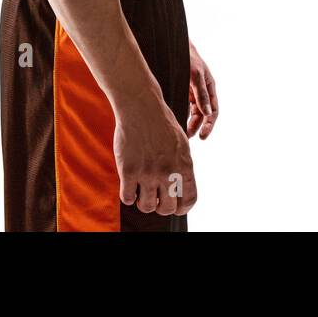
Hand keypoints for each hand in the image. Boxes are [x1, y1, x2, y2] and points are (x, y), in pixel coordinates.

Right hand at [113, 96, 196, 216]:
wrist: (142, 107)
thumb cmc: (161, 124)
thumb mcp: (181, 144)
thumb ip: (181, 167)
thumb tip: (179, 189)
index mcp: (185, 165)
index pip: (189, 199)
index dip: (182, 208)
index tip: (176, 208)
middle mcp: (169, 172)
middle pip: (167, 209)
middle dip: (161, 206)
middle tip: (155, 198)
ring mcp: (148, 173)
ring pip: (147, 207)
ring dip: (143, 202)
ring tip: (141, 191)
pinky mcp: (129, 171)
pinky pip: (127, 198)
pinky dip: (128, 195)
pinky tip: (129, 185)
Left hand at [185, 38, 218, 139]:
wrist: (174, 47)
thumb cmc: (188, 58)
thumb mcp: (196, 75)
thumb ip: (201, 94)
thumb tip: (207, 113)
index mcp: (209, 88)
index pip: (213, 111)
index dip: (209, 125)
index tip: (203, 136)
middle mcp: (202, 92)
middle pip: (202, 115)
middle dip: (197, 127)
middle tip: (187, 138)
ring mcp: (191, 93)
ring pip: (192, 113)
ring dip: (188, 123)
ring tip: (181, 133)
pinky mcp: (182, 92)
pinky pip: (183, 107)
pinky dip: (181, 115)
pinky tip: (175, 122)